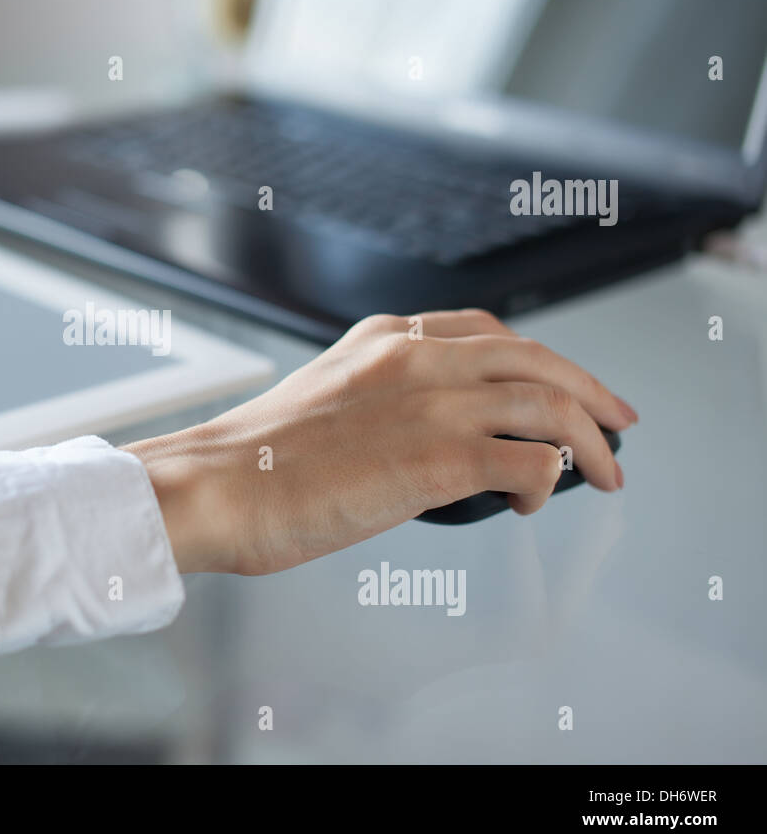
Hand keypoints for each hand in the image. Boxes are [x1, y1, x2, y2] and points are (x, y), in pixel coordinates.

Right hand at [124, 309, 635, 575]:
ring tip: (604, 472)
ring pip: (549, 405)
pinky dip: (547, 483)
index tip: (565, 384)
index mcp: (385, 338)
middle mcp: (416, 357)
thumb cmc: (253, 460)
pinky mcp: (436, 459)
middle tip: (617, 424)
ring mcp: (430, 403)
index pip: (489, 331)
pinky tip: (532, 502)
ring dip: (589, 443)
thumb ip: (378, 397)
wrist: (216, 486)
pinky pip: (530, 463)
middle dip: (591, 393)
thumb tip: (422, 436)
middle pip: (538, 359)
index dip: (542, 360)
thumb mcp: (322, 397)